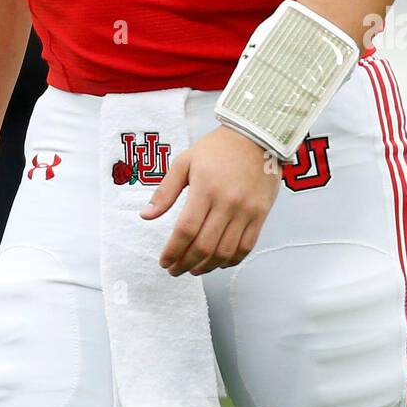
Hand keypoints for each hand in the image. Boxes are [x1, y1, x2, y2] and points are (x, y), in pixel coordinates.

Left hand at [141, 125, 281, 276]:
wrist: (256, 136)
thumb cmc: (217, 148)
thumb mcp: (185, 161)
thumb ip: (165, 191)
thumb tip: (146, 216)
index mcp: (205, 188)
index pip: (185, 230)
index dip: (172, 251)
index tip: (164, 261)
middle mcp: (226, 202)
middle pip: (204, 246)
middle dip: (185, 264)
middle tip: (175, 269)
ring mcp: (245, 211)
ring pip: (225, 251)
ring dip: (206, 267)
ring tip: (194, 269)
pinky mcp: (260, 215)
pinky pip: (245, 247)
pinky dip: (230, 261)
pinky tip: (218, 263)